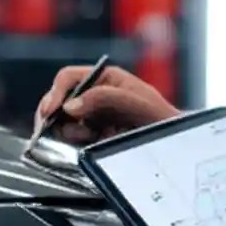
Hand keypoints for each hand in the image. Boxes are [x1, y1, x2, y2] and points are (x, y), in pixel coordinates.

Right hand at [35, 65, 180, 144]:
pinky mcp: (93, 138)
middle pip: (59, 100)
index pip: (69, 78)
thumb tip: (71, 106)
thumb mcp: (136, 103)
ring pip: (63, 122)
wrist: (175, 146)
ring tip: (88, 137)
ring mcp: (93, 117)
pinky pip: (71, 140)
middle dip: (55, 115)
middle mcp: (95, 96)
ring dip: (67, 131)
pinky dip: (74, 144)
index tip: (50, 111)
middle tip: (50, 129)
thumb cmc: (162, 118)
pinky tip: (90, 143)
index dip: (56, 93)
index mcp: (105, 80)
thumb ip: (104, 98)